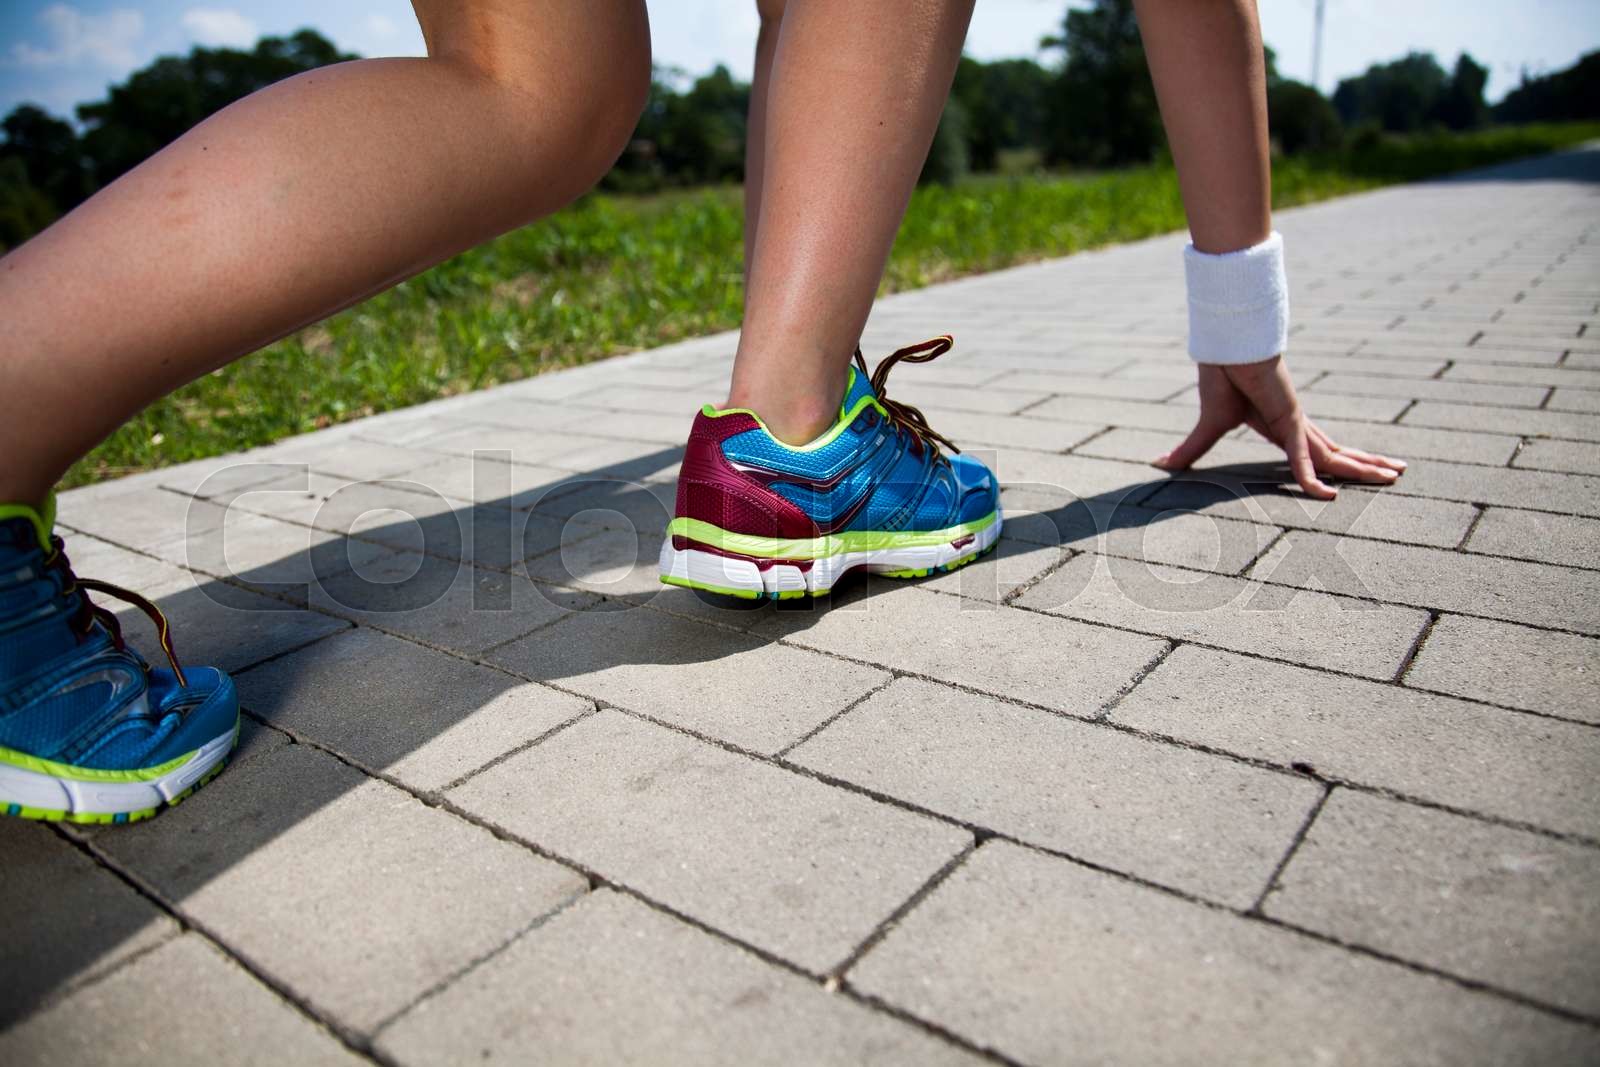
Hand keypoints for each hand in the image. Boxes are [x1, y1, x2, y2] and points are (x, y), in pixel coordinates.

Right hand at [1153, 357, 1405, 499]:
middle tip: (1396, 473)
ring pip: (1334, 455)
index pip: (1314, 451)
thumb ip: (1190, 451)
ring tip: (1397, 475)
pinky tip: (1327, 496)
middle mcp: (1296, 426)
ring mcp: (1296, 423)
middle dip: (1366, 463)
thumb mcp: (1207, 426)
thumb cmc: (1220, 376)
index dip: (1334, 463)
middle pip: (1337, 451)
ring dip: (1364, 467)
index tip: (1353, 471)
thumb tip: (1158, 465)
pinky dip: (1311, 478)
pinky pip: (1300, 458)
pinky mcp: (1286, 422)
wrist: (1226, 346)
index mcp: (1281, 426)